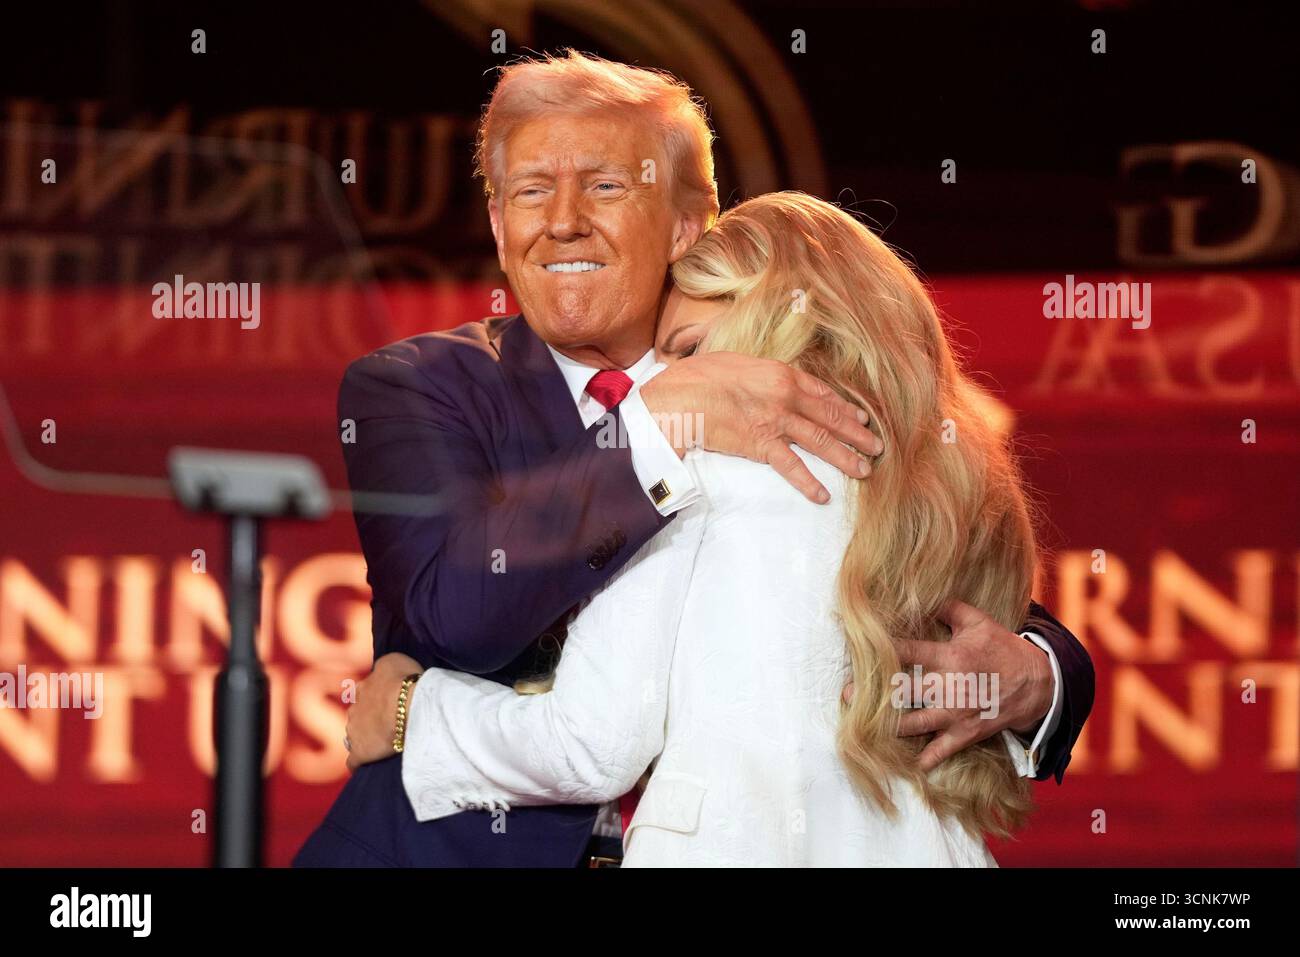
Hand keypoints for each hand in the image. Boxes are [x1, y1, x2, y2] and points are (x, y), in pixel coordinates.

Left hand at [345, 652, 423, 772]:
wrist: (405, 705)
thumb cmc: (404, 681)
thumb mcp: (395, 660)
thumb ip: (384, 666)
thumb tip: (381, 670)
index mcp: (364, 688)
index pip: (364, 692)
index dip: (376, 698)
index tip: (388, 702)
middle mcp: (354, 708)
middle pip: (358, 714)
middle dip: (368, 719)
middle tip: (388, 723)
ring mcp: (354, 732)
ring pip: (354, 736)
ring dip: (365, 739)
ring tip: (382, 744)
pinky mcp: (360, 753)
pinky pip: (353, 761)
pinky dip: (357, 763)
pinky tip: (363, 766)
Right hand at [638, 352, 882, 503]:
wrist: (681, 399)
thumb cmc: (699, 376)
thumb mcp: (735, 362)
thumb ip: (758, 373)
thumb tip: (762, 379)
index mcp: (781, 373)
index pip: (822, 392)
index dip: (844, 407)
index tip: (859, 417)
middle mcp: (787, 397)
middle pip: (831, 417)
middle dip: (856, 433)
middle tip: (877, 446)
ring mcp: (777, 422)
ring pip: (821, 441)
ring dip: (846, 457)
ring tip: (864, 470)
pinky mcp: (763, 446)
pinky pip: (792, 467)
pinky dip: (809, 483)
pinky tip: (824, 495)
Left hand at [841, 599, 1052, 772]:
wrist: (1038, 683)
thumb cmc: (1002, 648)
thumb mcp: (978, 622)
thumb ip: (947, 608)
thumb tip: (918, 594)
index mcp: (949, 656)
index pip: (906, 652)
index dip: (879, 650)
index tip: (854, 649)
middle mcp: (949, 686)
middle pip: (902, 691)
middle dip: (873, 694)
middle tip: (846, 694)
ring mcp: (956, 713)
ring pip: (914, 723)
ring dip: (888, 726)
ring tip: (862, 727)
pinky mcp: (966, 732)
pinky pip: (943, 750)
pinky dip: (926, 759)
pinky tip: (908, 764)